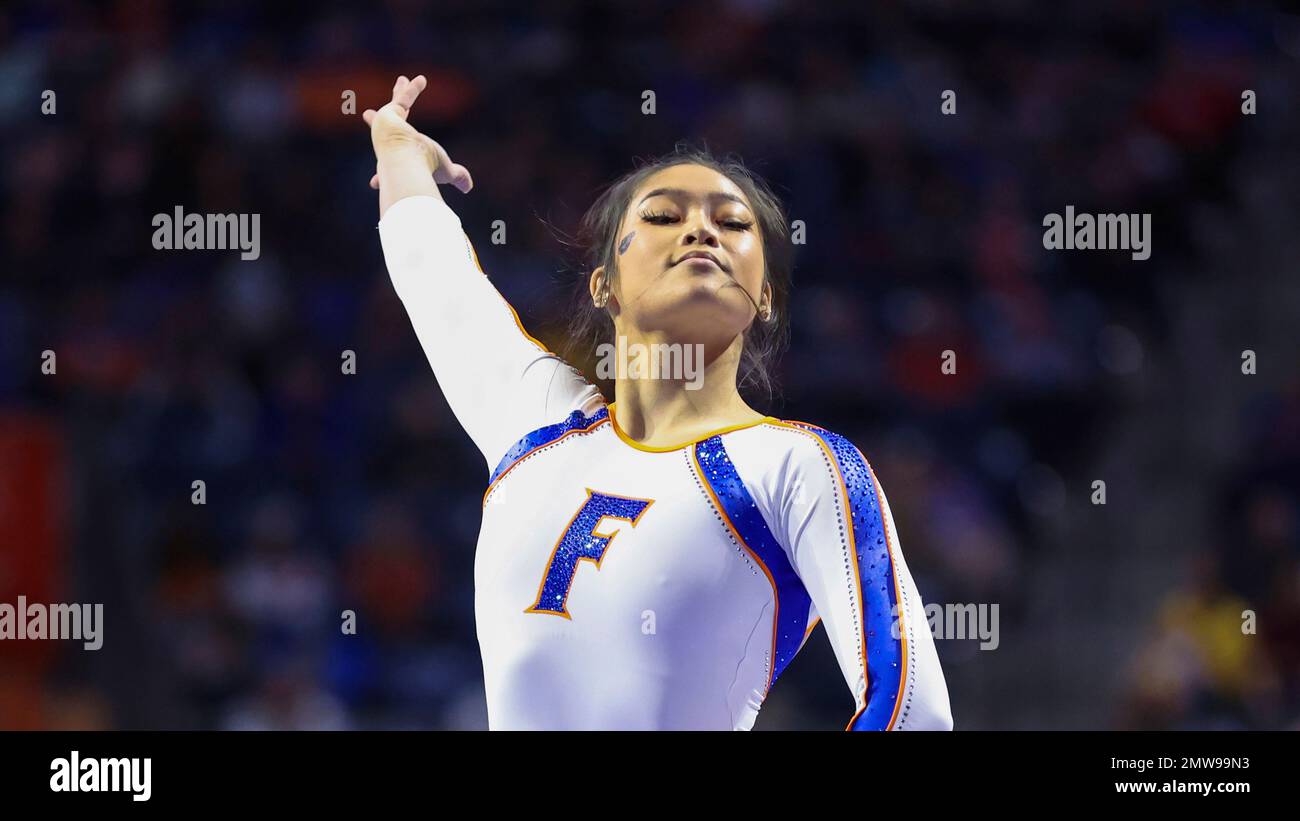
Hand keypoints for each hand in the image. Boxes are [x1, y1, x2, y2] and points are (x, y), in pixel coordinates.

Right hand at [363, 75, 472, 193]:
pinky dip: (413, 89)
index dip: (382, 172)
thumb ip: (456, 176)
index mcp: (397, 155)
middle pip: (390, 123)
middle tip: (370, 113)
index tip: (374, 182)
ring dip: (401, 92)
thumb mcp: (444, 171)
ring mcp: (386, 126)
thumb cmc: (424, 172)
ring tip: (402, 80)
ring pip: (396, 105)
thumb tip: (468, 187)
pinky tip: (423, 80)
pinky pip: (405, 98)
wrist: (407, 166)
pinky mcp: (389, 114)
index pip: (392, 157)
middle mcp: (388, 141)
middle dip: (386, 116)